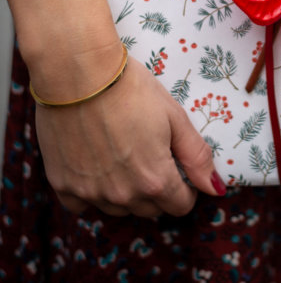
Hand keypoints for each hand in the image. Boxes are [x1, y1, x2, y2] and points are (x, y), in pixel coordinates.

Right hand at [35, 54, 225, 216]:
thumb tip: (215, 189)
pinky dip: (92, 193)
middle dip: (157, 189)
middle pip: (150, 209)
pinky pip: (83, 205)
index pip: (180, 206)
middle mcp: (123, 195)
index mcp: (155, 180)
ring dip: (126, 192)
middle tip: (150, 156)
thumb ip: (196, 157)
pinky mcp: (62, 185)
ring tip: (123, 157)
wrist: (79, 73)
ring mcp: (90, 193)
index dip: (185, 189)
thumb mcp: (174, 117)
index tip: (178, 167)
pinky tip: (95, 167)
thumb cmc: (131, 89)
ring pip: (118, 209)